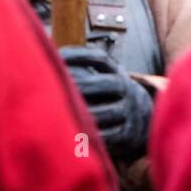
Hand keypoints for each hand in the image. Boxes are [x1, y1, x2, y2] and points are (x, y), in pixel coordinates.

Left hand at [60, 44, 152, 162]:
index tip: (59, 55)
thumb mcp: (105, 76)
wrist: (143, 116)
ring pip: (109, 112)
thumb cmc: (109, 94)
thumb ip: (83, 70)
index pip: (101, 58)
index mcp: (117, 72)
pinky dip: (94, 135)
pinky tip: (76, 134)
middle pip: (108, 83)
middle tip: (61, 88)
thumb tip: (48, 58)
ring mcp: (130, 111)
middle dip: (85, 85)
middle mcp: (127, 88)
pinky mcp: (128, 132)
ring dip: (87, 113)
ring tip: (66, 113)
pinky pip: (111, 135)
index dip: (81, 55)